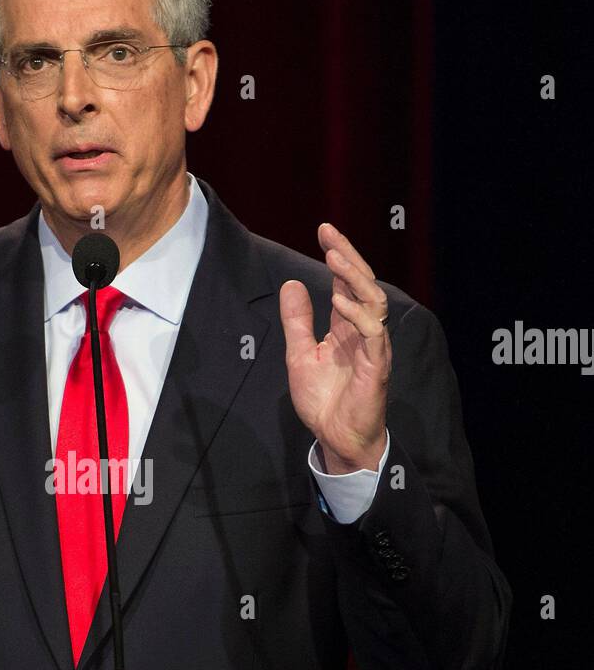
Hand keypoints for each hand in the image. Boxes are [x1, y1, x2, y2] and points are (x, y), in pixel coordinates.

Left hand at [278, 223, 389, 472]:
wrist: (335, 438)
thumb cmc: (323, 401)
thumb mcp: (300, 354)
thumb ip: (298, 321)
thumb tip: (292, 284)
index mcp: (347, 327)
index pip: (347, 283)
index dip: (338, 256)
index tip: (324, 231)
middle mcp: (363, 331)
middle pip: (363, 284)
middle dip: (347, 256)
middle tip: (329, 234)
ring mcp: (373, 346)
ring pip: (373, 302)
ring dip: (354, 279)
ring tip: (333, 258)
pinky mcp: (377, 365)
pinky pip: (373, 332)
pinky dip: (357, 314)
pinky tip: (339, 301)